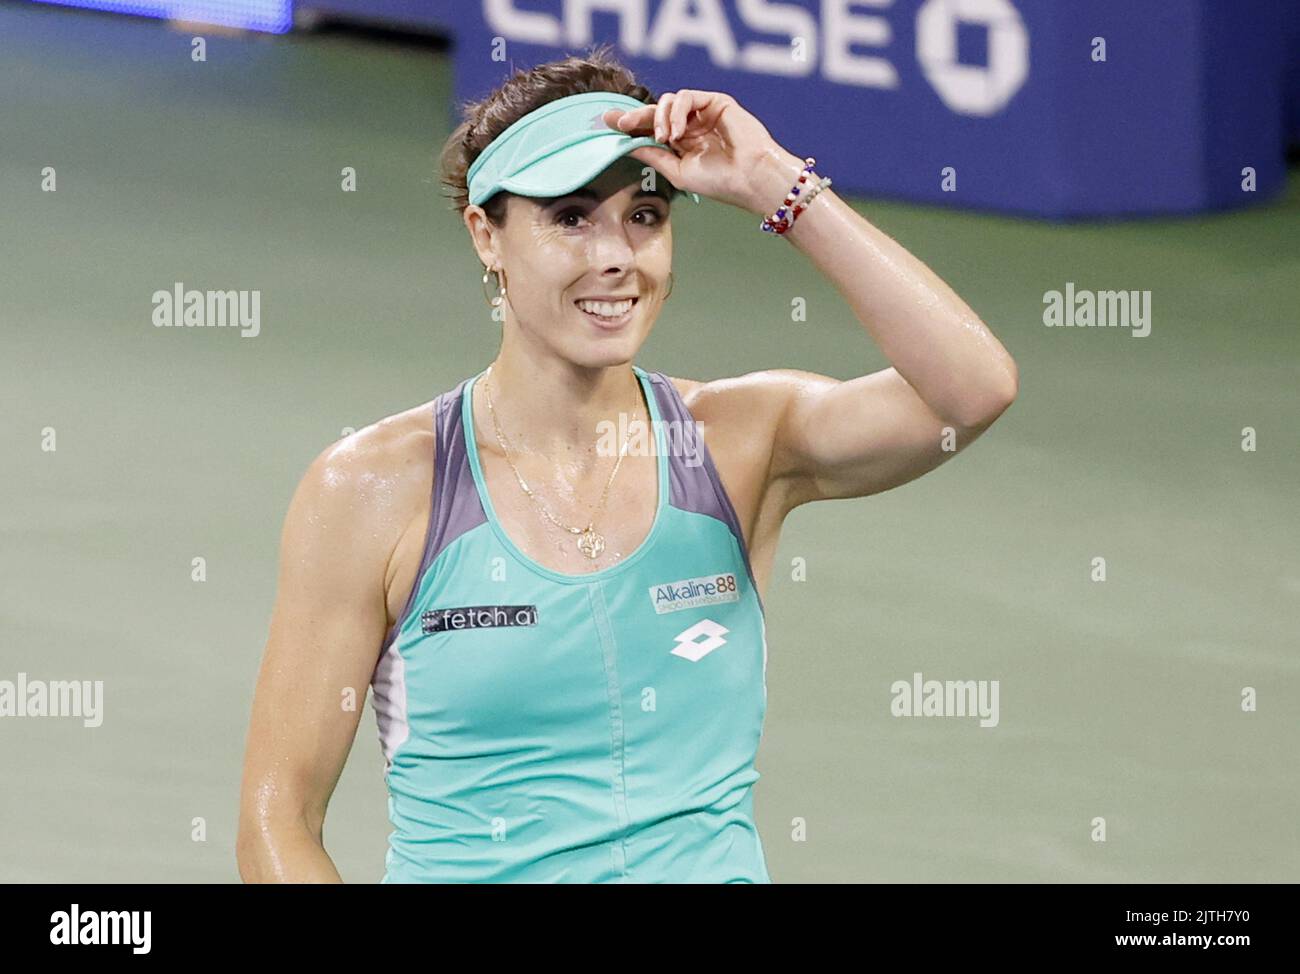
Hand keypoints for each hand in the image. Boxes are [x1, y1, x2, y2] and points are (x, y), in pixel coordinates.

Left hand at [602, 90, 804, 215]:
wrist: (749, 178)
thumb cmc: (719, 182)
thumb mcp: (677, 172)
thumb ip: (654, 155)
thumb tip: (627, 144)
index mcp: (682, 143)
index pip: (651, 128)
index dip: (630, 124)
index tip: (607, 123)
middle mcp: (691, 125)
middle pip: (655, 111)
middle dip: (636, 115)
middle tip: (619, 122)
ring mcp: (703, 113)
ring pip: (668, 100)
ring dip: (659, 118)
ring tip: (664, 137)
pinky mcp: (716, 102)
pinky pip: (686, 96)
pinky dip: (676, 111)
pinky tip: (676, 130)